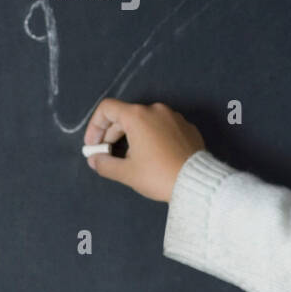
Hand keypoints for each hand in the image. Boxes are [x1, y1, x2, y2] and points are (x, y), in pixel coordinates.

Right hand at [83, 98, 205, 202]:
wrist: (197, 182)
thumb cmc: (158, 175)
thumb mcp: (127, 173)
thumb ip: (105, 164)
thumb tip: (94, 159)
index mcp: (137, 116)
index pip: (107, 109)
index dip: (95, 126)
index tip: (93, 145)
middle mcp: (155, 110)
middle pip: (125, 115)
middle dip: (112, 134)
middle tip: (107, 155)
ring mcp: (173, 116)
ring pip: (144, 121)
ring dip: (131, 136)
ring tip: (130, 158)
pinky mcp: (187, 126)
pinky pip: (161, 127)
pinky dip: (151, 137)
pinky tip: (152, 156)